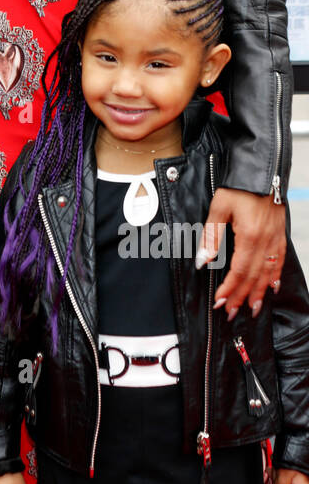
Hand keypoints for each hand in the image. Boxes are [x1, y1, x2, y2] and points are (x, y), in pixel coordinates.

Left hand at [197, 188, 285, 317]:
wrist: (262, 169)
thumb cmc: (238, 186)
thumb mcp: (219, 207)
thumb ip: (211, 235)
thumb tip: (202, 260)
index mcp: (249, 236)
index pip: (239, 271)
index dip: (230, 289)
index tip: (220, 302)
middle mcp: (266, 241)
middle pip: (254, 276)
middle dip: (242, 297)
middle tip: (232, 313)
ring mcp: (275, 238)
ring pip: (269, 273)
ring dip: (260, 292)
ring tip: (253, 308)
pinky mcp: (280, 234)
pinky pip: (280, 261)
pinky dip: (276, 276)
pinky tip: (272, 286)